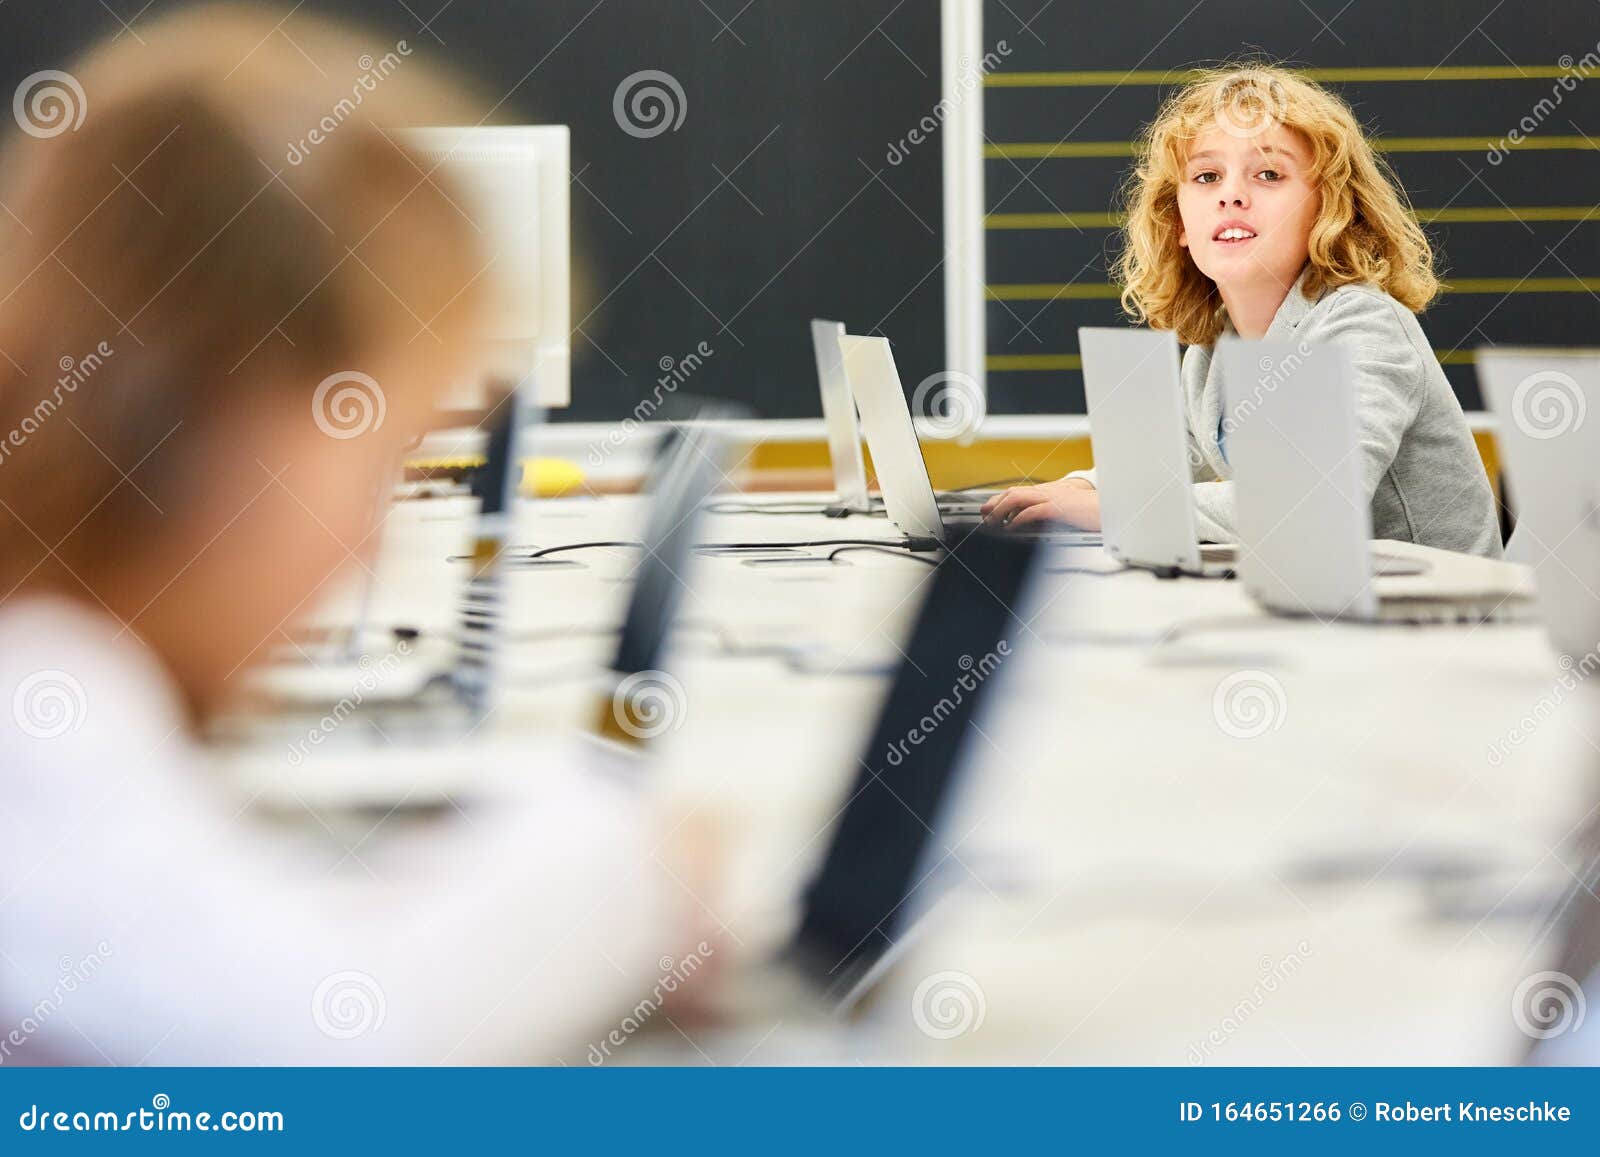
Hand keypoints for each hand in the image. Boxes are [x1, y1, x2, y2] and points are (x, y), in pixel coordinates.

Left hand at [980, 477, 1100, 530]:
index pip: (1019, 491)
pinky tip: (1010, 527)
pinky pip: (1032, 511)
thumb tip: (1034, 524)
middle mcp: (1049, 492)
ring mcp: (1053, 498)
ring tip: (991, 523)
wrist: (1113, 509)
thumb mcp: (1069, 511)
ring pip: (1018, 498)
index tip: (988, 509)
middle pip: (1014, 492)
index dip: (1001, 500)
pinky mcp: (1058, 508)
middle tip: (983, 516)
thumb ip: (1051, 513)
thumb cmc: (1094, 513)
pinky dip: (1018, 518)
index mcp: (1051, 492)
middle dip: (995, 503)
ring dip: (1001, 510)